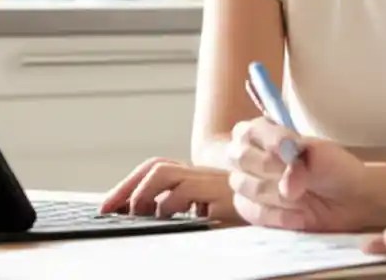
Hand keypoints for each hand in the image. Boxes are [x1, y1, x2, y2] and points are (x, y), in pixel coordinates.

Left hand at [99, 157, 236, 220]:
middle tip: (111, 211)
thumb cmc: (237, 208)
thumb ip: (179, 203)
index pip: (153, 169)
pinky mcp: (222, 197)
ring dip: (145, 194)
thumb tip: (135, 215)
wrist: (279, 200)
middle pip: (156, 167)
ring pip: (167, 174)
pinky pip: (188, 195)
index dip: (126, 185)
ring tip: (138, 214)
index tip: (106, 207)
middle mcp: (200, 173)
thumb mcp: (204, 206)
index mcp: (192, 174)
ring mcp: (211, 183)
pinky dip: (170, 205)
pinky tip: (166, 219)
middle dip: (128, 188)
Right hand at [227, 119, 369, 231]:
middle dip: (270, 168)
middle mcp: (251, 156)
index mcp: (265, 133)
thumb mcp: (323, 156)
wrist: (349, 201)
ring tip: (302, 195)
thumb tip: (285, 185)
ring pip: (243, 185)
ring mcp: (248, 185)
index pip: (248, 131)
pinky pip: (251, 212)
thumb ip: (300, 162)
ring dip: (277, 193)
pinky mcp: (253, 211)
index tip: (291, 149)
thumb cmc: (334, 169)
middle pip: (237, 157)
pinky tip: (299, 215)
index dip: (268, 140)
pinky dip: (277, 215)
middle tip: (298, 176)